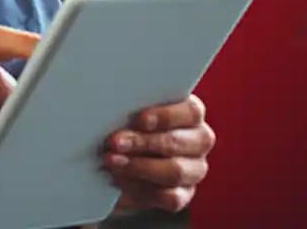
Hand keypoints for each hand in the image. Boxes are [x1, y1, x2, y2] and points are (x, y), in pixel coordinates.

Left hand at [103, 95, 213, 212]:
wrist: (109, 161)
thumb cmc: (122, 126)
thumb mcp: (124, 114)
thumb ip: (128, 110)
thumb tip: (114, 110)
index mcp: (189, 114)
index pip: (191, 111)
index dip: (166, 116)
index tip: (140, 120)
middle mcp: (198, 141)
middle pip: (179, 142)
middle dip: (143, 143)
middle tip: (115, 142)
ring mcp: (194, 169)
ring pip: (176, 171)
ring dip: (139, 166)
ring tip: (112, 161)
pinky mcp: (183, 194)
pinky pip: (171, 197)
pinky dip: (141, 189)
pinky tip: (119, 180)